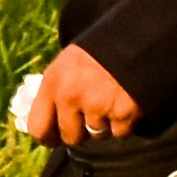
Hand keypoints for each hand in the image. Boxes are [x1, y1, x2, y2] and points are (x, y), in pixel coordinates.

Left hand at [10, 44, 141, 146]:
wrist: (138, 37)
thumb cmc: (100, 51)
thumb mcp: (67, 63)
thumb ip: (56, 91)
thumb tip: (50, 123)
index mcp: (53, 82)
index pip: (38, 128)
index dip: (48, 137)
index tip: (55, 138)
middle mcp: (71, 97)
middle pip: (71, 137)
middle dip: (81, 131)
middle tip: (92, 114)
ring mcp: (98, 107)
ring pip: (97, 135)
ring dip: (105, 125)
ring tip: (112, 99)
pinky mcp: (123, 114)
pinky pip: (120, 133)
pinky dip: (125, 123)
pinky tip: (126, 101)